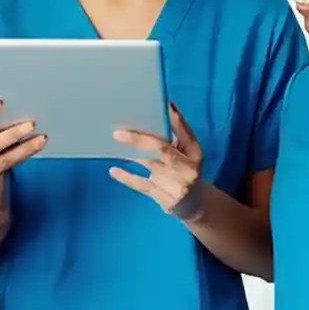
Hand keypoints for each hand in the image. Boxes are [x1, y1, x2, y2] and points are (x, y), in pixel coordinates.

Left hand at [109, 103, 207, 220]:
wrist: (195, 204)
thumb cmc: (187, 168)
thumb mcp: (189, 150)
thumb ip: (178, 130)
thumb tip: (167, 105)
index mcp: (194, 153)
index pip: (183, 133)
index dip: (171, 121)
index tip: (156, 107)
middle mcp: (187, 169)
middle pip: (162, 150)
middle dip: (140, 139)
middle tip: (117, 132)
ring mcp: (175, 185)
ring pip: (149, 165)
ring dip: (132, 154)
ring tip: (113, 142)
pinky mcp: (163, 198)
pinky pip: (141, 185)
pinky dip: (127, 177)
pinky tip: (113, 170)